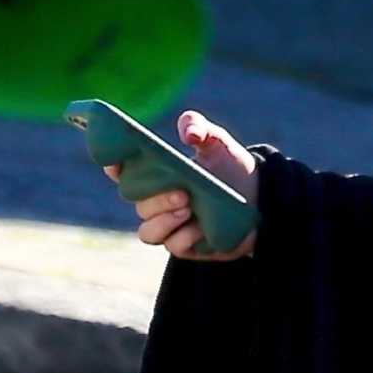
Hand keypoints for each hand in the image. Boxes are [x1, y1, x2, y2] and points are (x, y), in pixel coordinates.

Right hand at [103, 111, 259, 260]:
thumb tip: (188, 133)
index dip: (112, 166)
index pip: (120, 171)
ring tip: (188, 206)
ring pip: (148, 230)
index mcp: (154, 173)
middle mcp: (155, 200)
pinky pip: (173, 245)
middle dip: (154, 196)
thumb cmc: (230, 167)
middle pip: (135, 202)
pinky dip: (184, 236)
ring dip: (164, 219)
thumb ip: (200, 127)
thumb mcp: (218, 141)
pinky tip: (201, 227)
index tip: (116, 163)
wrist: (259, 198)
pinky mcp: (185, 246)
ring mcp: (168, 225)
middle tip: (181, 190)